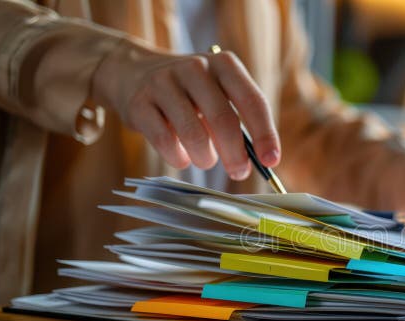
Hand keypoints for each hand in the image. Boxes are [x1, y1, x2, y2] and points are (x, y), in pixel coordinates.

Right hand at [91, 39, 279, 179]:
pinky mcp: (139, 103)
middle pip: (224, 120)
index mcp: (224, 65)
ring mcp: (164, 83)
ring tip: (206, 160)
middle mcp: (195, 68)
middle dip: (236, 154)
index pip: (253, 101)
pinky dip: (179, 158)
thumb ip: (240, 122)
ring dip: (206, 158)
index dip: (265, 134)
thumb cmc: (190, 93)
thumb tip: (261, 160)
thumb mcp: (218, 94)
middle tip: (239, 172)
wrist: (133, 72)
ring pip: (194, 133)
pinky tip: (182, 157)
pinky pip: (165, 141)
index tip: (271, 161)